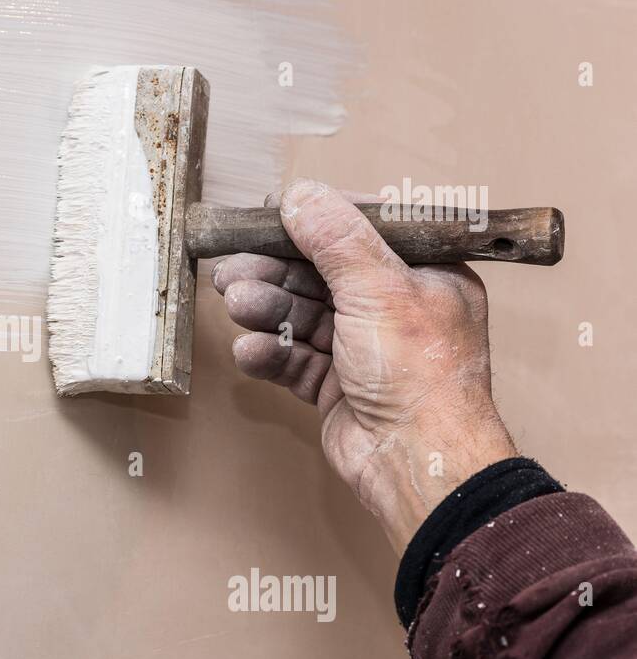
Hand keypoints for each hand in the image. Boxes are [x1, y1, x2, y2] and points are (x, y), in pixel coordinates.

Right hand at [209, 178, 516, 555]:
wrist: (417, 462)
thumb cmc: (421, 377)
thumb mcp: (379, 290)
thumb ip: (336, 240)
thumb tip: (302, 196)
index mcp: (425, 274)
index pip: (364, 230)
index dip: (317, 221)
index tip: (273, 215)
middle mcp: (396, 308)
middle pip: (322, 274)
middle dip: (275, 270)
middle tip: (233, 267)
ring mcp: (364, 349)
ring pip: (304, 315)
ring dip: (268, 308)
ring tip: (237, 303)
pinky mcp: (337, 385)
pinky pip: (296, 358)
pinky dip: (273, 352)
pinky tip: (252, 350)